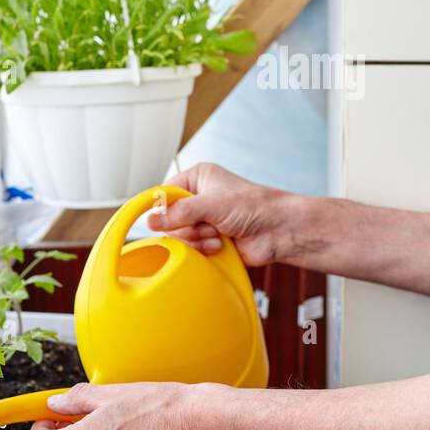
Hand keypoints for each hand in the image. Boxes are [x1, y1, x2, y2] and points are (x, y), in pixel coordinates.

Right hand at [147, 162, 293, 267]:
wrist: (278, 230)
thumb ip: (180, 212)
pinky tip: (221, 244)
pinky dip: (204, 250)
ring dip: (198, 239)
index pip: (164, 193)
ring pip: (179, 237)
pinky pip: (192, 250)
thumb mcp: (212, 204)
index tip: (154, 220)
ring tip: (219, 234)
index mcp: (196, 179)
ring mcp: (203, 221)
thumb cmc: (254, 206)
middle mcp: (197, 199)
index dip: (160, 207)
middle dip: (188, 227)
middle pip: (168, 220)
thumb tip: (151, 219)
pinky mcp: (209, 240)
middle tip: (207, 224)